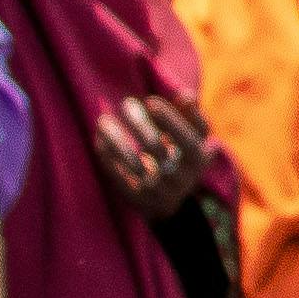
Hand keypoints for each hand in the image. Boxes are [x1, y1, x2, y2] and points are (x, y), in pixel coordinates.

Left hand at [93, 91, 210, 219]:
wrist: (171, 203)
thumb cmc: (182, 158)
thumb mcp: (195, 140)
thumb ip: (192, 117)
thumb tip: (185, 94)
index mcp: (199, 160)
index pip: (187, 138)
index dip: (170, 119)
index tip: (151, 101)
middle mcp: (182, 178)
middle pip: (156, 147)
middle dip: (139, 123)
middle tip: (126, 103)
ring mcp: (158, 191)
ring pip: (133, 162)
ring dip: (115, 139)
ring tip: (103, 120)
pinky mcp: (138, 199)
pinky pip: (118, 176)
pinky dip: (107, 156)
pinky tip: (99, 139)